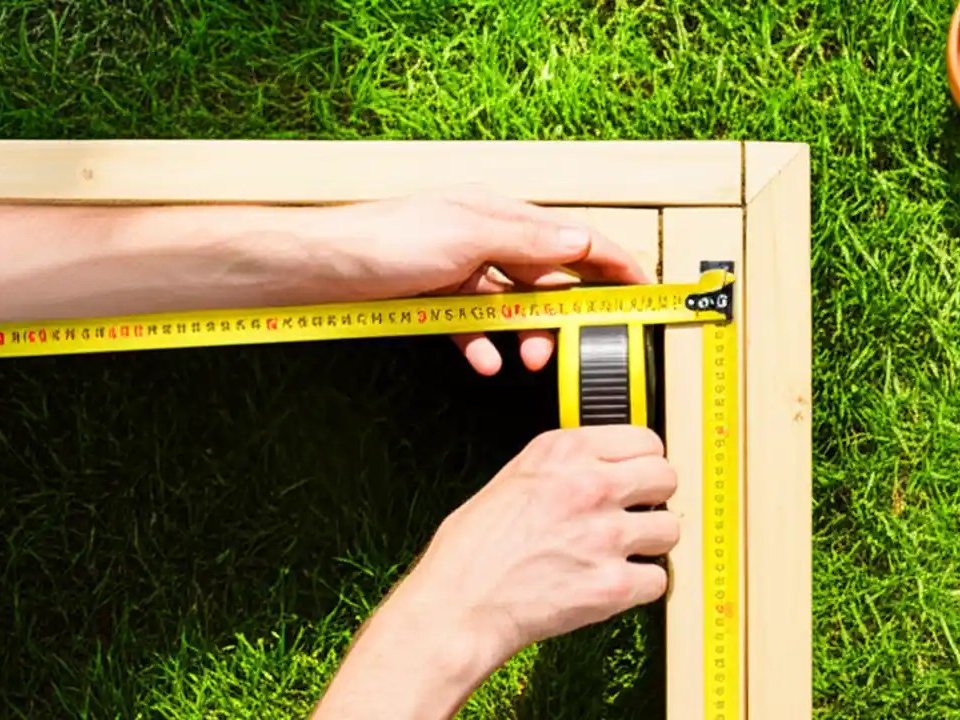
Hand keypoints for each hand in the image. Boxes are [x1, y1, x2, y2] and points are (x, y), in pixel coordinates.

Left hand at [326, 188, 651, 375]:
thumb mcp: (466, 235)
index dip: (613, 264)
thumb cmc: (380, 240)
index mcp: (501, 216)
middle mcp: (487, 240)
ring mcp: (464, 270)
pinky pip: (477, 327)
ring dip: (527, 335)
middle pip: (549, 277)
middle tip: (582, 344)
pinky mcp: (439, 299)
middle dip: (568, 313)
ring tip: (528, 359)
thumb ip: (527, 242)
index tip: (642, 290)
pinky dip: (486, 346)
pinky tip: (486, 361)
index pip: (574, 239)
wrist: (316, 267)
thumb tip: (578, 244)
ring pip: (515, 307)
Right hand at [405, 424, 679, 662]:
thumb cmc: (473, 550)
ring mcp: (605, 536)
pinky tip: (616, 584)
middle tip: (636, 513)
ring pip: (669, 529)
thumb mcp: (514, 478)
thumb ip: (565, 466)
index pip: (646, 440)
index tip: (638, 476)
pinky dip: (641, 587)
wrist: (459, 606)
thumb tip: (603, 465)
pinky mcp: (613, 585)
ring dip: (651, 544)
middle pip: (666, 478)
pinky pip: (658, 580)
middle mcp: (591, 487)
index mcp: (565, 453)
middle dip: (654, 497)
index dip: (644, 461)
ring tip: (623, 553)